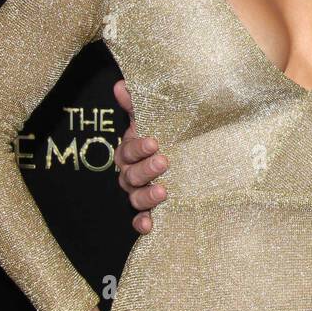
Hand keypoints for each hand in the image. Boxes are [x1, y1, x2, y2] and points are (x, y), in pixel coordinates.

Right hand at [113, 77, 166, 233]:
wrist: (190, 154)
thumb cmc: (169, 135)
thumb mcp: (157, 118)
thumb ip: (138, 103)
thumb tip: (121, 84)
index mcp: (130, 151)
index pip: (127, 150)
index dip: (138, 147)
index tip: (155, 141)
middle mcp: (131, 174)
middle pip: (130, 175)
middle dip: (146, 169)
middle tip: (164, 162)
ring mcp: (139, 193)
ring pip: (134, 198)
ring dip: (146, 196)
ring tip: (163, 191)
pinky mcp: (149, 210)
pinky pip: (139, 219)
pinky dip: (141, 223)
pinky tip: (148, 226)